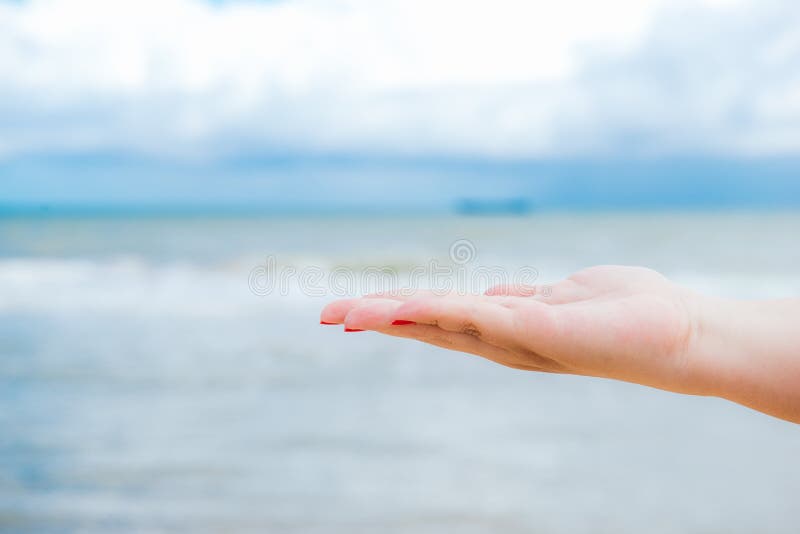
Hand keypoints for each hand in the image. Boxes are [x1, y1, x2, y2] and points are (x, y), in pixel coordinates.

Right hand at [321, 265, 704, 395]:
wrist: (681, 334)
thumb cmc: (624, 313)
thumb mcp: (558, 299)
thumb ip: (520, 301)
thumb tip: (491, 296)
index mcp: (505, 329)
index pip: (438, 320)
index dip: (395, 316)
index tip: (352, 311)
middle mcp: (502, 341)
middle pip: (426, 327)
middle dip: (375, 320)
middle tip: (323, 315)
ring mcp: (515, 338)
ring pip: (439, 324)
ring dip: (388, 318)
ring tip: (341, 316)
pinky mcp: (534, 329)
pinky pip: (473, 316)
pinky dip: (432, 312)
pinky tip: (397, 309)